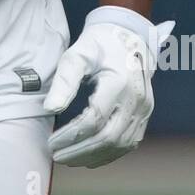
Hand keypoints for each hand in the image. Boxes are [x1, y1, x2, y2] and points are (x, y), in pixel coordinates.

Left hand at [44, 7, 174, 167]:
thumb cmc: (100, 44)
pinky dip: (109, 154)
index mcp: (119, 83)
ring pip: (120, 144)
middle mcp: (136, 99)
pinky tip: (90, 157)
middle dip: (79, 151)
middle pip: (108, 137)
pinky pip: (129, 142)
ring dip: (93, 156)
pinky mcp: (145, 114)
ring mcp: (144, 108)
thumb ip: (64, 81)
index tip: (51, 142)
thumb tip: (50, 109)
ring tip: (70, 159)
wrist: (128, 36)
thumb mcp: (77, 55)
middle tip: (56, 155)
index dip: (70, 136)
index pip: (93, 120)